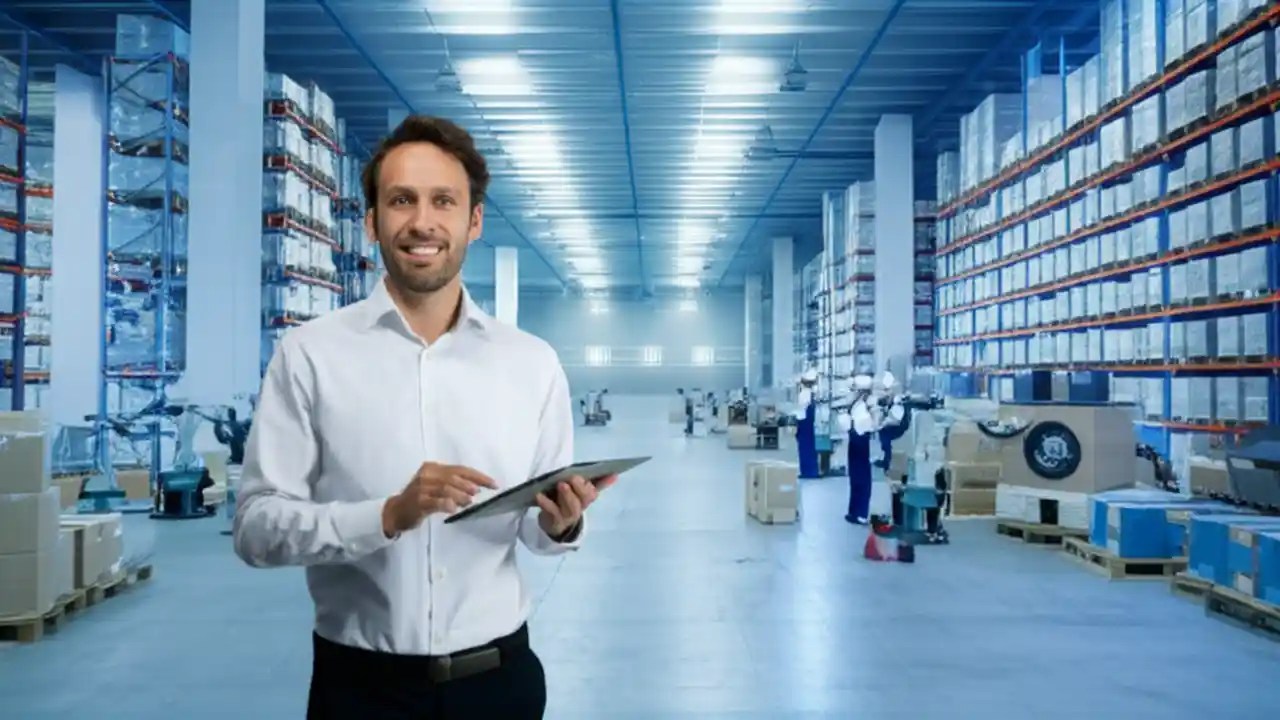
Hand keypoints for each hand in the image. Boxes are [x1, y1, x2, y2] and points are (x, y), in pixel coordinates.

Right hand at [382, 462, 496, 536]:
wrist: (396, 511)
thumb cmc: (419, 499)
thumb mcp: (436, 487)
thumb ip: (453, 485)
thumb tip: (475, 489)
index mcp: (433, 468)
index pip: (460, 469)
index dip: (478, 476)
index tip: (493, 484)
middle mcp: (427, 474)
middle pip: (454, 477)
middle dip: (470, 484)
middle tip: (478, 492)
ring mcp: (421, 488)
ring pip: (446, 488)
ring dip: (461, 495)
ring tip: (468, 502)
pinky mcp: (418, 502)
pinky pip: (436, 502)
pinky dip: (447, 504)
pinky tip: (453, 509)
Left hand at [536, 474, 616, 538]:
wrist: (555, 525)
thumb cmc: (568, 502)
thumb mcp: (580, 493)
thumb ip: (596, 483)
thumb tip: (615, 475)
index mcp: (587, 498)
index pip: (595, 490)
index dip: (600, 482)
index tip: (603, 473)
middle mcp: (580, 507)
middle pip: (585, 499)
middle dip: (580, 488)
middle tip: (573, 477)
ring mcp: (568, 516)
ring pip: (571, 508)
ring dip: (567, 496)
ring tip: (561, 484)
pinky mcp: (553, 521)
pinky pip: (551, 512)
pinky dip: (546, 503)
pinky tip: (539, 495)